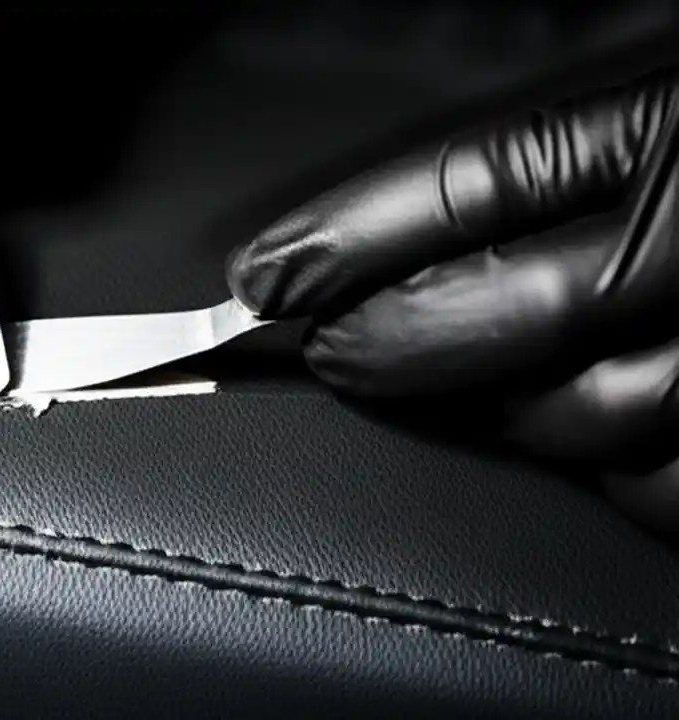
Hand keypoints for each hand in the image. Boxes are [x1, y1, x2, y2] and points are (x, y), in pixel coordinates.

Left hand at [226, 67, 678, 529]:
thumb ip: (567, 160)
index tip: (271, 273)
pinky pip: (657, 490)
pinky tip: (567, 435)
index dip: (356, 237)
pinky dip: (599, 474)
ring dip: (487, 412)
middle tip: (316, 342)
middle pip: (510, 319)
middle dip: (386, 340)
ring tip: (439, 384)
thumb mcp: (673, 113)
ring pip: (579, 423)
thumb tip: (395, 228)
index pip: (484, 188)